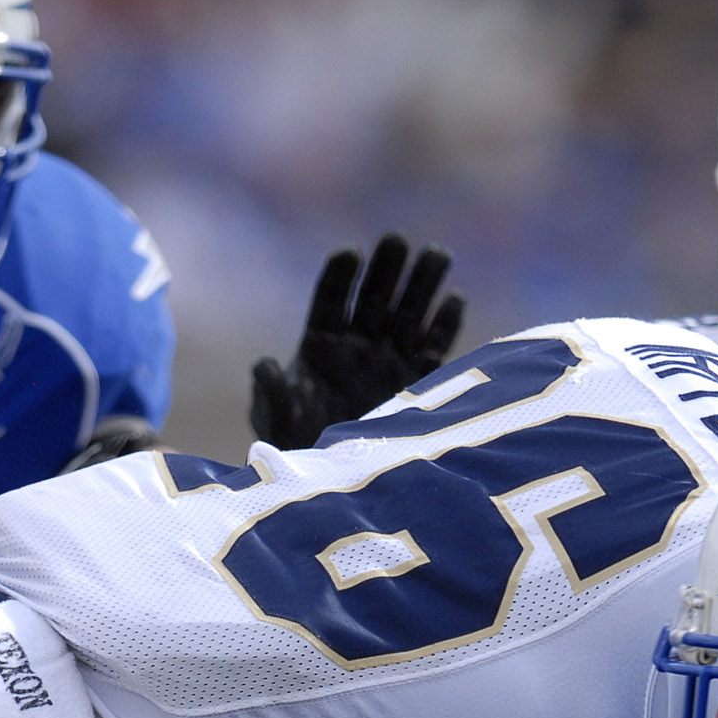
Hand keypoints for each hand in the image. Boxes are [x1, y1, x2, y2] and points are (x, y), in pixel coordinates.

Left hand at [250, 233, 464, 448]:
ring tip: (436, 254)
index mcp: (319, 343)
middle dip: (385, 269)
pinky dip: (444, 327)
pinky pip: (433, 349)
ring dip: (422, 285)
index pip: (330, 299)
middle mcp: (357, 344)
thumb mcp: (276, 418)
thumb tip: (263, 365)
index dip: (339, 277)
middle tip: (396, 240)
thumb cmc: (295, 444)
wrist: (331, 478)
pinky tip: (455, 300)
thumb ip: (271, 393)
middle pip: (373, 296)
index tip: (350, 254)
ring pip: (407, 314)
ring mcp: (387, 360)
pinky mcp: (414, 382)